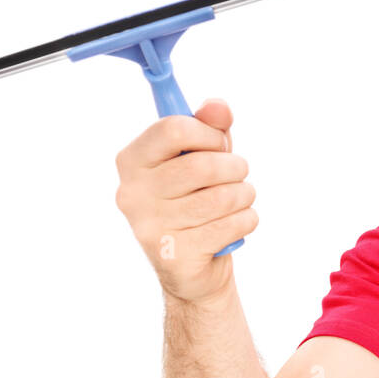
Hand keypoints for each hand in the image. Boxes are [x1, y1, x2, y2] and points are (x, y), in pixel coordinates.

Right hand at [114, 98, 256, 304]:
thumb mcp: (203, 157)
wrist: (194, 271)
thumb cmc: (198, 201)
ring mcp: (150, 226)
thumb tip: (218, 106)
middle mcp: (132, 193)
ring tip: (239, 200)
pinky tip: (236, 224)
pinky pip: (230, 225)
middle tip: (237, 175)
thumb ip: (210, 128)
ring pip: (221, 197)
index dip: (209, 134)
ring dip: (244, 195)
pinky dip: (245, 221)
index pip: (172, 128)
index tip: (219, 144)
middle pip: (202, 165)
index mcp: (132, 161)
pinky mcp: (174, 255)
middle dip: (235, 168)